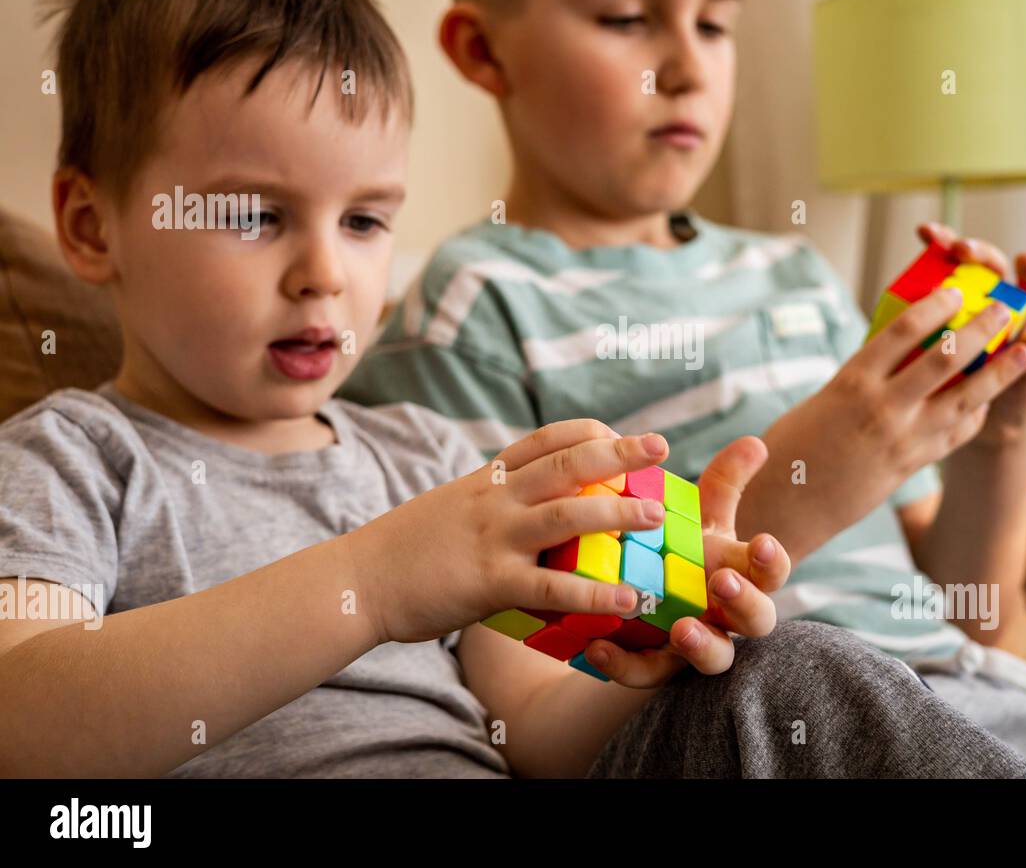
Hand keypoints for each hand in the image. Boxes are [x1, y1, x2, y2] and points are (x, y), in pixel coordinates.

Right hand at [356, 419, 670, 644]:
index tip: (619, 432)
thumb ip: (493, 501)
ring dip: (618, 512)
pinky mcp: (489, 583)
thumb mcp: (452, 507)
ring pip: (567, 515)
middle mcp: (494, 498)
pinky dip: (595, 593)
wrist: (357, 581)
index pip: (545, 438)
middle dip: (618, 452)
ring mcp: (493, 538)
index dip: (588, 431)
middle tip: (661, 447)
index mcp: (487, 479)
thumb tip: (534, 505)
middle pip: (566, 463)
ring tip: (656, 517)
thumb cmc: (407, 550)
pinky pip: (553, 588)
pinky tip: (628, 600)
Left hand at [581, 436, 792, 686]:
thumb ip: (725, 481)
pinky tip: (597, 645)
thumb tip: (754, 442)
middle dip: (744, 603)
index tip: (762, 541)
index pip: (772, 572)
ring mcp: (696, 643)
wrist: (644, 591)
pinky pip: (646, 673)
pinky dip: (623, 664)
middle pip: (757, 621)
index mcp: (743, 574)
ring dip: (702, 645)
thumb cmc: (684, 547)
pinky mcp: (657, 665)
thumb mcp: (701, 514)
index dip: (772, 561)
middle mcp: (728, 614)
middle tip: (720, 583)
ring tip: (680, 627)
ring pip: (715, 658)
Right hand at [736, 223, 1025, 560]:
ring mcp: (903, 439)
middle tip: (1004, 310)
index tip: (957, 290)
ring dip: (1000, 373)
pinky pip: (955, 434)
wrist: (790, 504)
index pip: (904, 331)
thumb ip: (864, 376)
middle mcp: (884, 408)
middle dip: (981, 331)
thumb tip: (902, 353)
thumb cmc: (795, 444)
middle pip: (946, 359)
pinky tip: (988, 399)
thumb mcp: (824, 397)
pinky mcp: (912, 465)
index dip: (936, 306)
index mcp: (852, 381)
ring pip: (965, 399)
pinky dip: (975, 413)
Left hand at [915, 222, 1025, 447]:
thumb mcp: (905, 358)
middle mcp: (991, 310)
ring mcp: (1016, 335)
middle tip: (962, 247)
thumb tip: (877, 312)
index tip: (925, 230)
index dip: (942, 241)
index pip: (953, 260)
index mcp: (958, 302)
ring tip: (1025, 261)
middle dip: (980, 252)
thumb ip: (901, 332)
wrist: (951, 430)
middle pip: (992, 270)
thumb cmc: (920, 389)